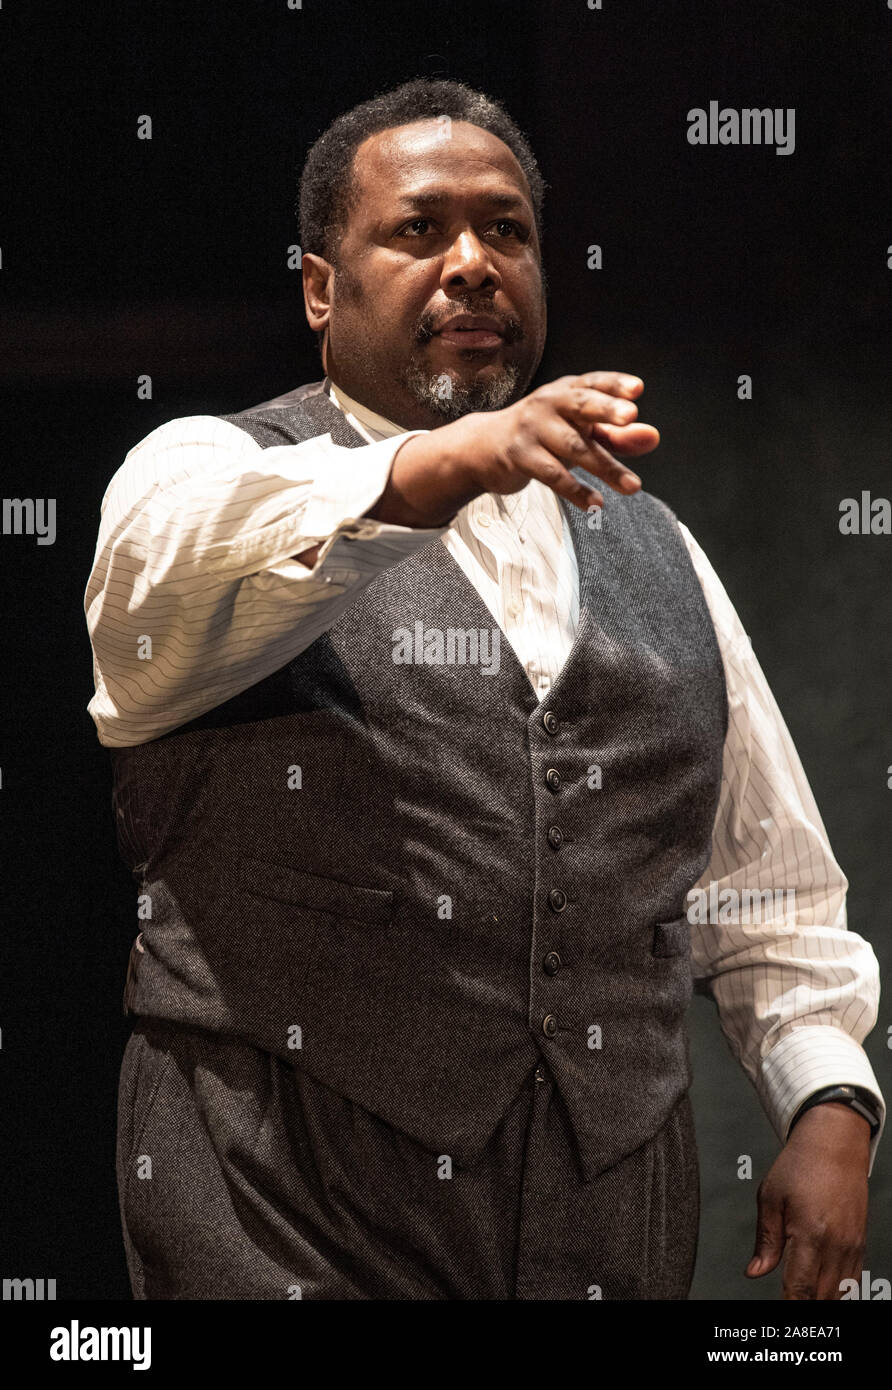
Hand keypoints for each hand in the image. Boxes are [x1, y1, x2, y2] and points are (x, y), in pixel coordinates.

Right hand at [372, 371, 659, 527]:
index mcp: (567, 391)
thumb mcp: (580, 431)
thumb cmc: (543, 436)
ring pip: (573, 447)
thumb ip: (617, 435)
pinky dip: (575, 491)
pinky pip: (552, 474)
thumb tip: (653, 437)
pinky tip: (595, 503)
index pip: (594, 383)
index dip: (615, 385)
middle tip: (631, 416)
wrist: (484, 448)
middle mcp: (549, 403)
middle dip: (606, 409)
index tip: (637, 390)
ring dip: (605, 467)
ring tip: (633, 486)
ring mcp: (532, 429)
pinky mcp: (520, 456)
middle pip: (581, 404)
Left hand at [746, 1103, 869, 1298]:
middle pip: (820, 1297)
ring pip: (839, 1293)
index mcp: (810, 1234)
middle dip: (803, 1305)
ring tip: (801, 1299)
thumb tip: (754, 1272)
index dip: (787, 1305)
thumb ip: (765, 1240)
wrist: (835, 1143)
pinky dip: (838, 1291)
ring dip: (820, 1300)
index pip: (799, 1288)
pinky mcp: (860, 1243)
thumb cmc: (800, 1165)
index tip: (776, 1309)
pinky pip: (852, 1280)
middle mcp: (836, 1245)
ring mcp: (852, 1245)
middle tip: (786, 1304)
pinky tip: (822, 1290)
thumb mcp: (770, 1197)